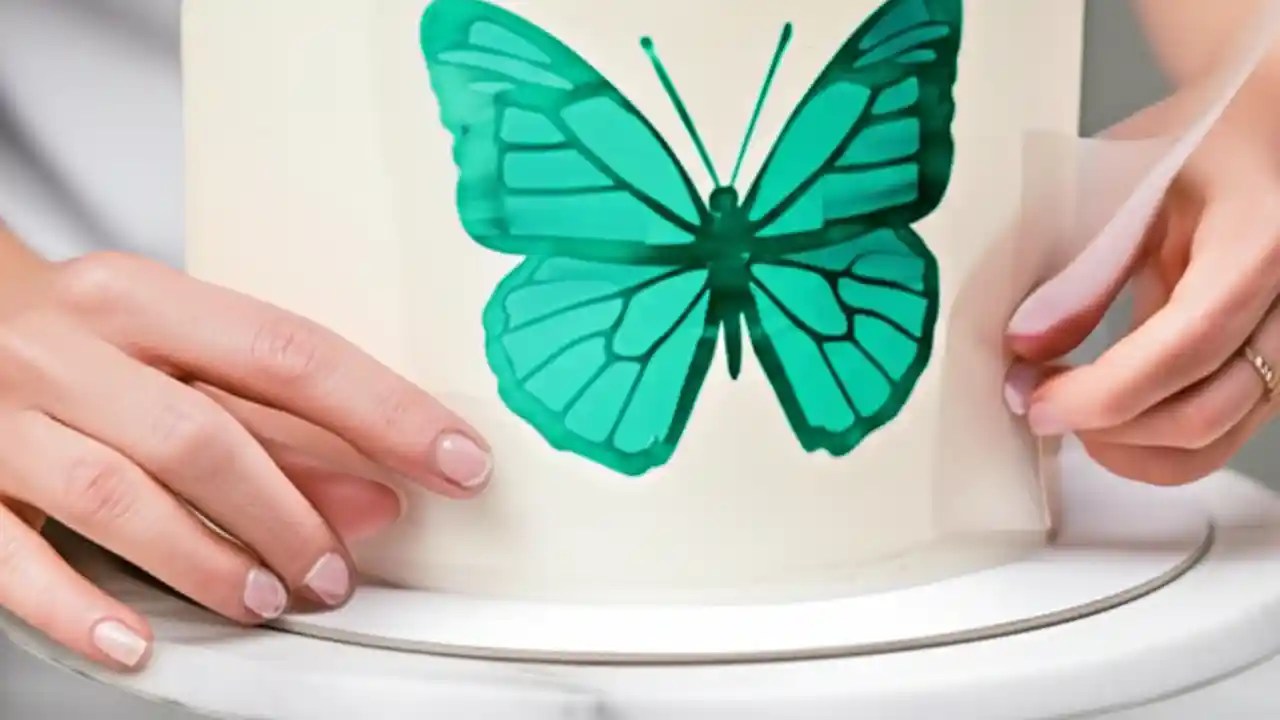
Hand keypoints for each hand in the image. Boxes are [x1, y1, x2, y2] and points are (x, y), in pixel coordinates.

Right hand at [0, 251, 491, 670]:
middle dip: (292, 513)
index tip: (455, 462)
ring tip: (268, 598)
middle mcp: (67, 349)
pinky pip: (15, 558)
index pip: (287, 352)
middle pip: (204, 434)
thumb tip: (375, 494)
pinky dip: (81, 608)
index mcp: (138, 298)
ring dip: (211, 561)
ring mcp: (2, 418)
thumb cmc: (78, 344)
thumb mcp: (173, 356)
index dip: (383, 412)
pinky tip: (137, 639)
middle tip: (338, 570)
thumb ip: (270, 424)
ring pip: (122, 497)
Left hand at [1004, 103, 1279, 485]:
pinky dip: (1150, 443)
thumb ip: (1083, 266)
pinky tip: (1102, 415)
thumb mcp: (1133, 180)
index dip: (1102, 392)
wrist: (1267, 135)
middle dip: (1102, 427)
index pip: (1183, 345)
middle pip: (1200, 413)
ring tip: (1064, 407)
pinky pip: (1216, 437)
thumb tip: (1025, 344)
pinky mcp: (1271, 370)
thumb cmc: (1204, 141)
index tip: (1034, 401)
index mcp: (1261, 242)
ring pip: (1210, 443)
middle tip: (1033, 401)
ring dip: (1124, 447)